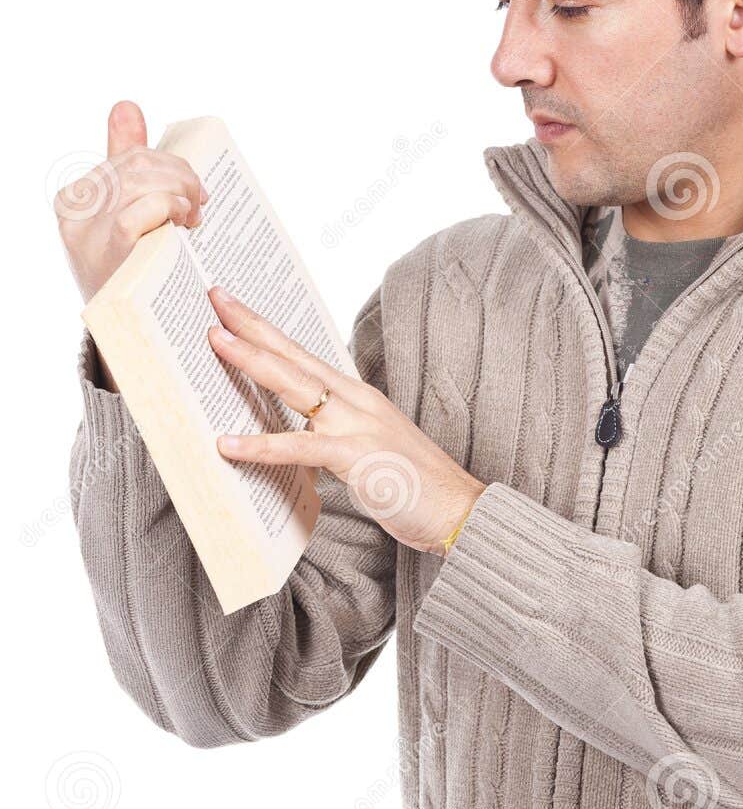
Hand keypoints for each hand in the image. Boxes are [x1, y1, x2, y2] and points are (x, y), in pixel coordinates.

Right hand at [55, 100, 208, 302]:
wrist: (131, 329)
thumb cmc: (130, 272)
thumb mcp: (123, 213)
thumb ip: (123, 159)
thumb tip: (126, 107)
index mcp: (75, 199)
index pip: (129, 156)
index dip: (168, 164)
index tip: (190, 188)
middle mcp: (75, 212)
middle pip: (138, 165)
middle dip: (181, 176)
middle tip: (202, 201)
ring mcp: (89, 233)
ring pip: (143, 181)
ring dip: (181, 192)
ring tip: (194, 217)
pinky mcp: (111, 250)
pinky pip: (143, 208)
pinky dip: (171, 207)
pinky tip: (184, 223)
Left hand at [208, 285, 485, 554]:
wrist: (461, 511)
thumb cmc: (415, 485)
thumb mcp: (368, 449)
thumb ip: (333, 436)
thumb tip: (298, 436)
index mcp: (358, 397)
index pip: (303, 356)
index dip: (267, 331)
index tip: (234, 308)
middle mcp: (356, 402)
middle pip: (295, 356)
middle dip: (252, 325)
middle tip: (215, 298)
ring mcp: (358, 426)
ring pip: (296, 386)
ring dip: (252, 361)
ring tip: (216, 341)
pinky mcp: (358, 457)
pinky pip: (301, 448)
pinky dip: (262, 445)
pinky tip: (228, 443)